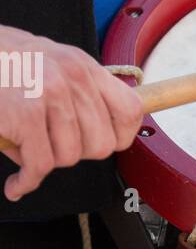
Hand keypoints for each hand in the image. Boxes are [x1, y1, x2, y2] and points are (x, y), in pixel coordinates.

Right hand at [0, 28, 141, 201]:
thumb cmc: (7, 65)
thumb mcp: (54, 65)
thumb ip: (81, 93)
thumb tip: (104, 135)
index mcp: (84, 67)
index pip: (130, 110)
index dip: (119, 137)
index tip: (100, 142)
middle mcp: (73, 78)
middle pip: (101, 144)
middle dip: (77, 153)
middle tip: (53, 146)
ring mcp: (51, 94)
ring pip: (69, 157)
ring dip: (45, 161)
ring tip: (26, 148)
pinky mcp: (26, 114)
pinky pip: (40, 165)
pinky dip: (26, 181)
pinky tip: (17, 183)